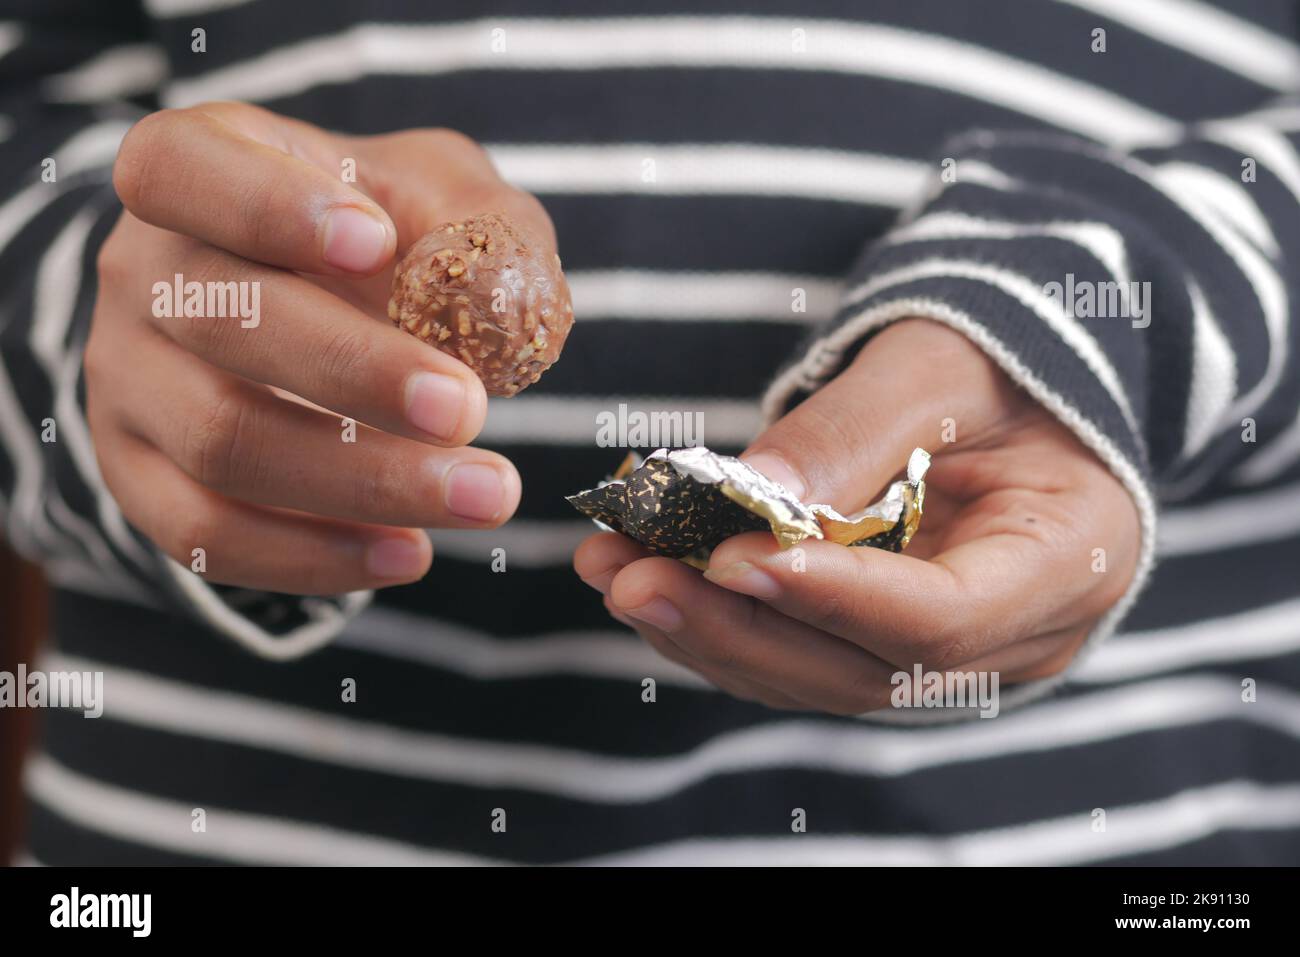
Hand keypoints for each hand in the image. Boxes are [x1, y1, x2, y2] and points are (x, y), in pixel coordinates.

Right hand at [88, 102, 552, 592]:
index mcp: (197, 169)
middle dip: (358, 375)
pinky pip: (206, 535)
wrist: (300, 305)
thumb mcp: (429, 190)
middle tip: (470, 412)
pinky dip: (312, 556)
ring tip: (482, 497)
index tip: (376, 245)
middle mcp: (140, 272)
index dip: (268, 206)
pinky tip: (407, 552)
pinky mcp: (139, 473)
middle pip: (224, 323)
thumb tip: (494, 289)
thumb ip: (473, 216)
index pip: (183, 170)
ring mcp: (127, 379)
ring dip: (362, 483)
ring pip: (222, 442)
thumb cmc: (374, 234)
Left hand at [574, 318, 1140, 713]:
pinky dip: (719, 623)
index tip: (729, 557)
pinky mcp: (887, 649)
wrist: (1010, 387)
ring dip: (707, 630)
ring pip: (819, 676)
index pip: (945, 618)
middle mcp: (1017, 637)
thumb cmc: (994, 361)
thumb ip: (851, 432)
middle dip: (739, 626)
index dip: (835, 598)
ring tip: (612, 567)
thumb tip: (744, 496)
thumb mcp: (936, 365)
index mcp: (1068, 560)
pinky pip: (800, 657)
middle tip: (630, 576)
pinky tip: (645, 574)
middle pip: (867, 669)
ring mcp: (953, 658)